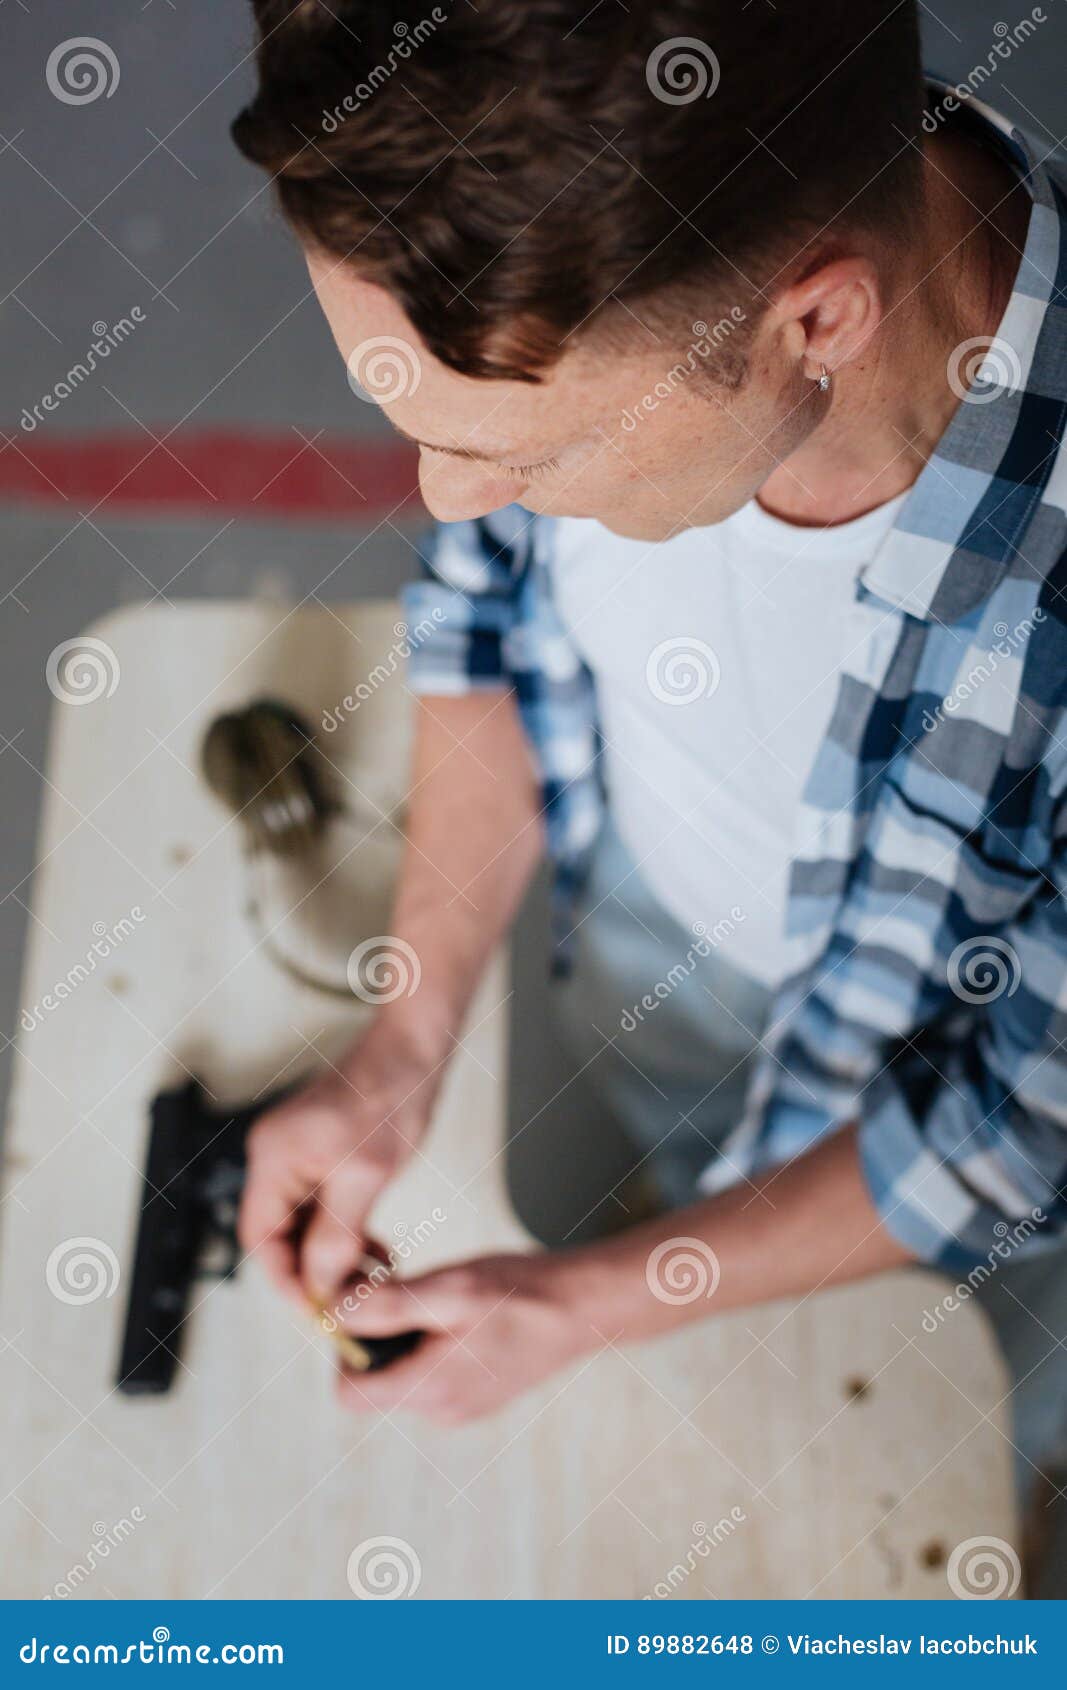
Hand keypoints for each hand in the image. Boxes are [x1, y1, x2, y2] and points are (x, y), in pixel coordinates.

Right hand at [238, 1031, 442, 1303]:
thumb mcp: (365, 1176)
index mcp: (273, 1160)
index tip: (320, 1311)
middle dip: (314, 1272)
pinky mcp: (322, 1157)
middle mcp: (276, 1159)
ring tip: (373, 1279)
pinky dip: (346, 1233)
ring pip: (305, 1226)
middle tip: (350, 1303)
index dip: (286, 1280)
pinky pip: (324, 1209)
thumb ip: (337, 1233)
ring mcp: (298, 1157)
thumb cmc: (388, 1097)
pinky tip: (376, 1251)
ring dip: (335, 1256)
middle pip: (280, 1235)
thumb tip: (319, 1284)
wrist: (412, 1053)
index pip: (261, 1239)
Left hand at [332, 1251, 590, 1423]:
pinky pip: (431, 1375)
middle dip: (376, 1338)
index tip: (363, 1306)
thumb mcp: (449, 1290)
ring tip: (438, 1299)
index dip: (342, 1348)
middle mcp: (440, 1410)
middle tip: (403, 1290)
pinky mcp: (476, 1396)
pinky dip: (431, 1345)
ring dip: (405, 1339)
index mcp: (428, 1389)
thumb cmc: (517, 1293)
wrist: (581, 1308)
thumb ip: (387, 1306)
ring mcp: (460, 1407)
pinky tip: (461, 1315)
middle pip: (373, 1383)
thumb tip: (332, 1312)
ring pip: (402, 1377)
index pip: (348, 1393)